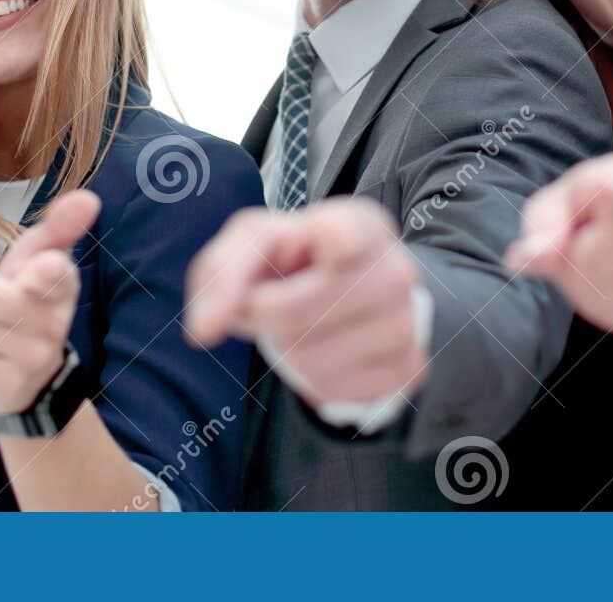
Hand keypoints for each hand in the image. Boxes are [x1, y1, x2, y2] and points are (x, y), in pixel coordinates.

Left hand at [0, 189, 98, 416]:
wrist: (28, 375)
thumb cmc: (27, 300)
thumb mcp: (40, 259)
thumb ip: (59, 226)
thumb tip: (88, 196)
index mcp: (61, 285)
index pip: (54, 275)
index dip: (45, 271)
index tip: (42, 268)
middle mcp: (52, 324)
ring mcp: (30, 359)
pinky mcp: (4, 385)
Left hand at [185, 197, 427, 407]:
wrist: (355, 288)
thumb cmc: (299, 257)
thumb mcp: (254, 244)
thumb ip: (221, 275)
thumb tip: (202, 331)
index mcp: (357, 223)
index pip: (350, 235)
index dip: (339, 242)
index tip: (336, 246)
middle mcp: (394, 270)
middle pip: (295, 314)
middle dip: (258, 316)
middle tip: (261, 305)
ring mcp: (407, 322)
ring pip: (307, 358)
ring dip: (283, 350)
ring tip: (299, 325)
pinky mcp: (409, 367)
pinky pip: (331, 390)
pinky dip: (310, 378)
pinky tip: (324, 350)